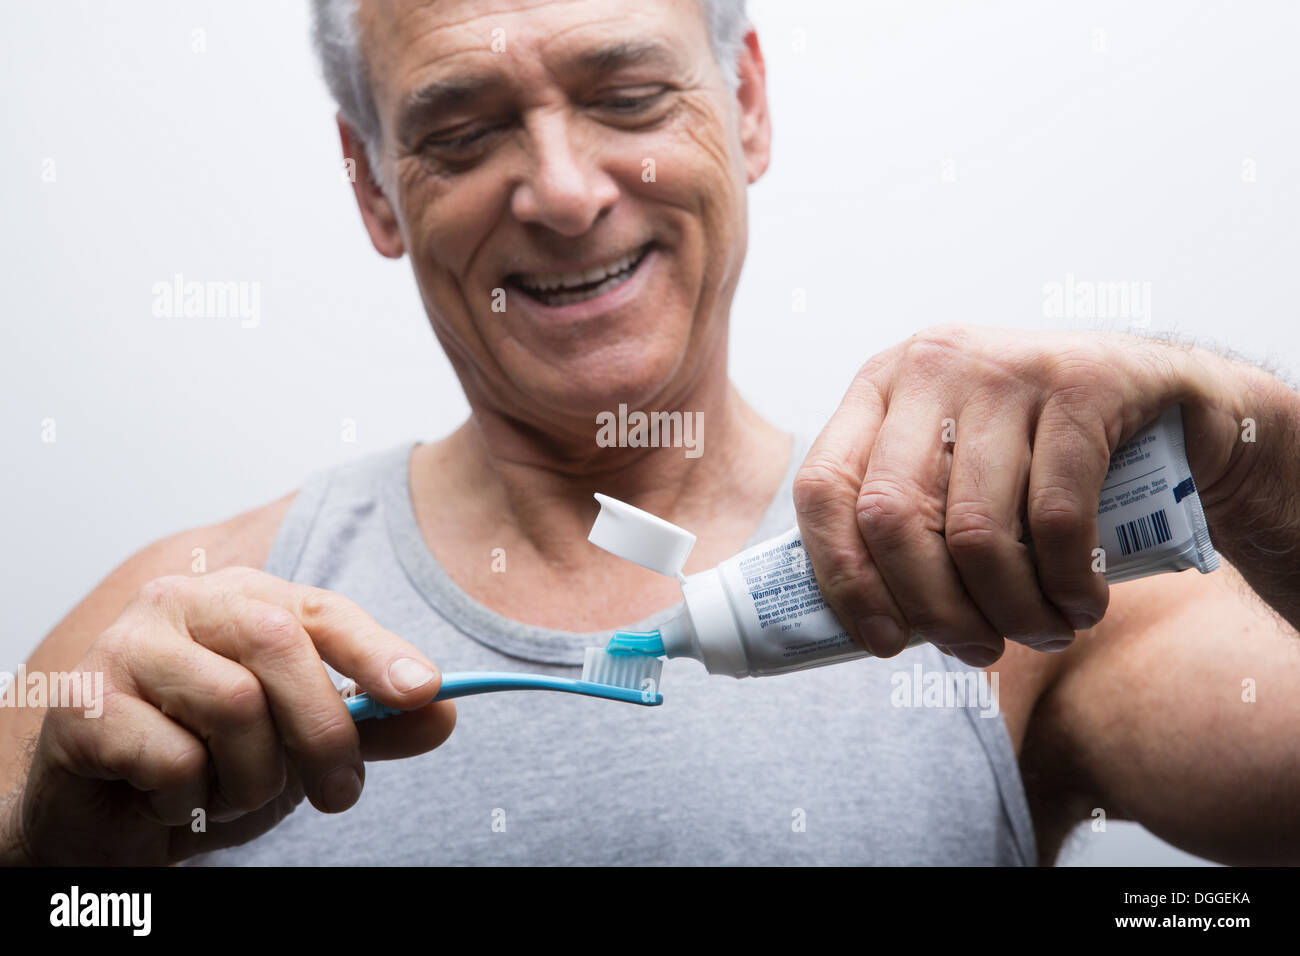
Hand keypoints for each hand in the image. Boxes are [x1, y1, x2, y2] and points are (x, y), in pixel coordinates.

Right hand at [6, 567, 454, 864]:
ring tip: (230, 791)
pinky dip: (190, 797)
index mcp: (240, 598)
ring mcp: (127, 647)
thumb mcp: (300, 745)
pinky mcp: (85, 704)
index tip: (423, 690)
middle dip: (324, 731)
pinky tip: (170, 798)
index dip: (377, 650)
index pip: (321, 611)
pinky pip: (174, 757)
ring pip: (234, 704)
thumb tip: (444, 713)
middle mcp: (182, 604)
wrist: (105, 818)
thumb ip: (367, 725)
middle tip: (340, 793)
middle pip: (280, 644)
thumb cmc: (206, 761)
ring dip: (252, 776)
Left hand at [793, 324, 1248, 665]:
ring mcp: (1002, 368)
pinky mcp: (1079, 385)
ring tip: (1040, 634)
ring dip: (1009, 612)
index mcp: (879, 387)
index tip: (881, 642)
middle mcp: (929, 365)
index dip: (842, 576)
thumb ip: (909, 522)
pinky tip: (1081, 606)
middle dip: (932, 608)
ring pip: (975, 531)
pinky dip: (1066, 586)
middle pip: (891, 516)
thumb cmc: (1039, 458)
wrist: (1169, 400)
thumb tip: (866, 627)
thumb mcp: (959, 468)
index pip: (823, 486)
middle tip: (974, 650)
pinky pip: (1054, 520)